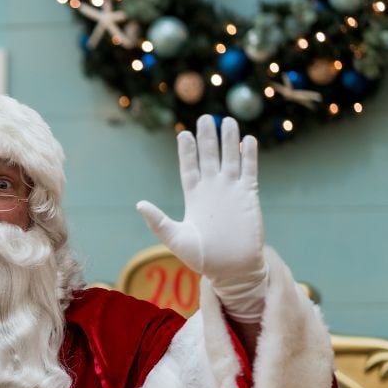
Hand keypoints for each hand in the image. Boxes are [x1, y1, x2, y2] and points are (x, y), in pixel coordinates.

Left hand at [136, 115, 266, 320]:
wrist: (231, 270)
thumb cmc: (202, 258)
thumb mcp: (175, 239)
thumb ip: (158, 221)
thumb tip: (139, 204)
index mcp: (193, 197)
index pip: (189, 168)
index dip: (187, 152)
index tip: (183, 134)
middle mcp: (211, 190)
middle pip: (209, 157)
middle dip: (207, 138)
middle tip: (205, 117)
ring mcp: (230, 191)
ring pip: (230, 159)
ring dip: (229, 141)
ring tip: (228, 121)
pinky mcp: (248, 196)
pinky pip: (249, 171)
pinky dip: (249, 156)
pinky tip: (248, 141)